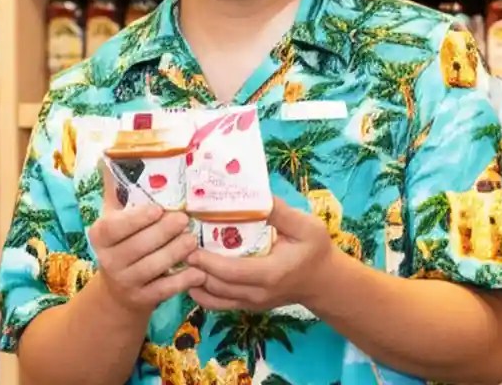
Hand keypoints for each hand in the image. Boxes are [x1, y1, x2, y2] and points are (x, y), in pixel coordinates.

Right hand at [88, 166, 205, 314]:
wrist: (118, 291)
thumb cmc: (121, 243)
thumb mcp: (114, 217)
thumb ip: (115, 189)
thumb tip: (109, 154)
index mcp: (100, 236)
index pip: (116, 227)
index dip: (137, 219)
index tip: (158, 209)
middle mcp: (109, 260)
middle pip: (139, 246)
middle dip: (164, 233)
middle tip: (185, 220)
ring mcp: (125, 282)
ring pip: (153, 267)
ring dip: (175, 253)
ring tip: (192, 240)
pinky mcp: (143, 300)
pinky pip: (164, 290)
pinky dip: (183, 281)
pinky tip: (199, 272)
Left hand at [186, 197, 335, 311]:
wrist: (324, 281)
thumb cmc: (316, 250)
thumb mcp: (306, 226)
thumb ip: (280, 212)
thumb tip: (255, 195)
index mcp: (270, 274)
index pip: (229, 273)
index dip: (206, 261)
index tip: (188, 244)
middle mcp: (257, 294)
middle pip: (215, 287)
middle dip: (193, 268)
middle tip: (177, 244)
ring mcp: (251, 303)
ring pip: (212, 298)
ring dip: (193, 280)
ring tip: (180, 256)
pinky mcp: (247, 305)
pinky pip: (218, 303)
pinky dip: (201, 290)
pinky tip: (192, 271)